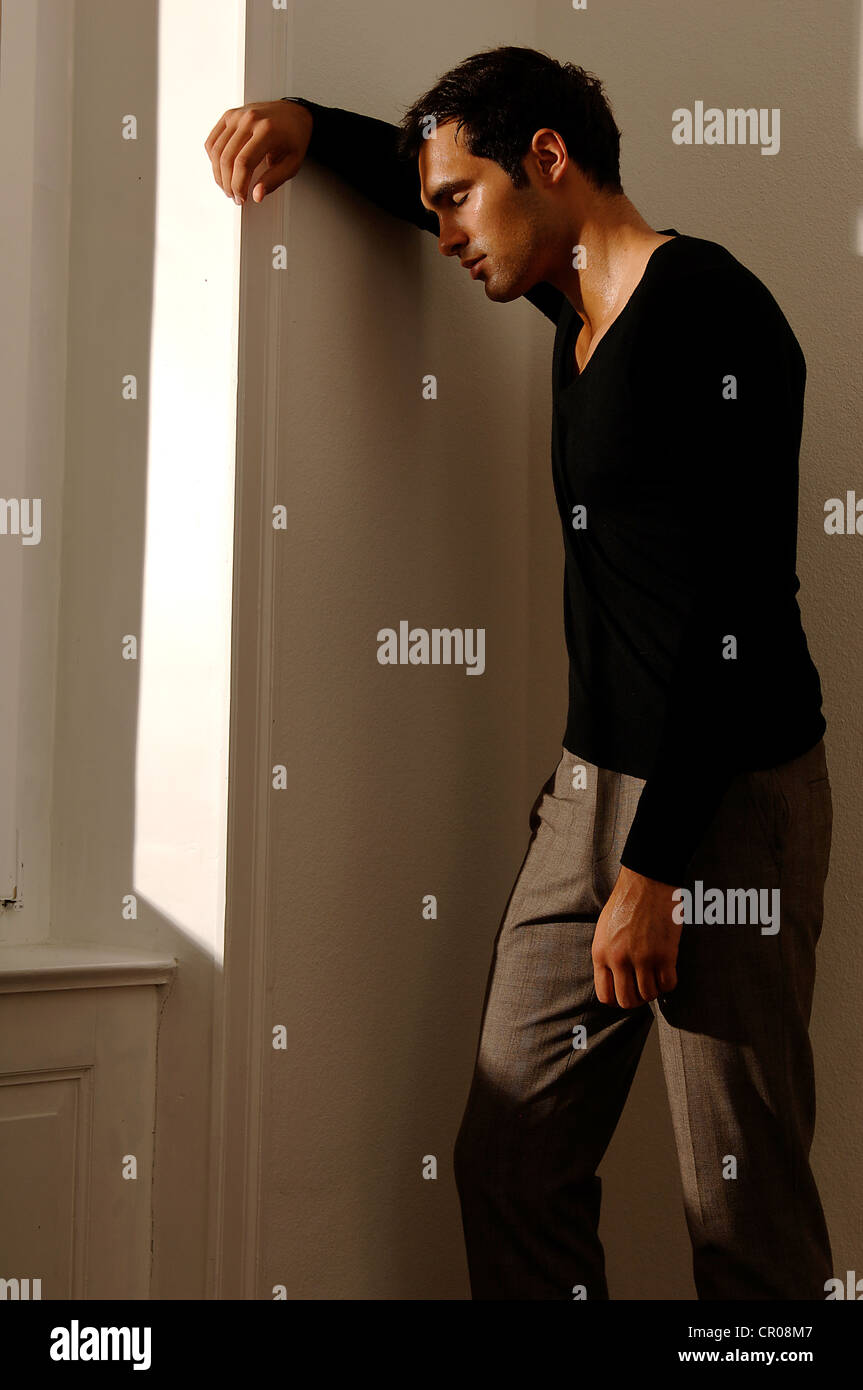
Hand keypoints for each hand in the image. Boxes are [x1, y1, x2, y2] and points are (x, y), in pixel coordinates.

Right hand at [204, 99, 313, 204]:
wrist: (294, 113)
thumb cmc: (295, 138)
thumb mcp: (292, 163)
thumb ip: (274, 180)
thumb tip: (257, 195)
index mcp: (267, 130)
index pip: (243, 163)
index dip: (239, 185)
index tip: (242, 198)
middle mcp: (249, 119)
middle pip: (228, 158)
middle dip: (228, 183)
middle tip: (235, 196)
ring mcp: (237, 115)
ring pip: (216, 150)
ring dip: (218, 174)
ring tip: (227, 186)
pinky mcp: (229, 116)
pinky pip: (212, 141)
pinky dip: (213, 158)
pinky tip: (221, 169)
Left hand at [591, 864, 680, 1007]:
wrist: (647, 881)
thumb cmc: (626, 902)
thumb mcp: (604, 930)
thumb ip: (607, 956)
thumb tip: (615, 980)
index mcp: (601, 953)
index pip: (606, 995)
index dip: (618, 998)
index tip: (628, 991)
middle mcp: (619, 959)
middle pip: (628, 1001)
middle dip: (638, 999)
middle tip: (644, 988)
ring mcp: (642, 958)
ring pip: (649, 994)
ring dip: (654, 989)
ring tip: (656, 975)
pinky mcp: (665, 954)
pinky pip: (668, 984)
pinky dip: (669, 983)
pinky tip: (668, 970)